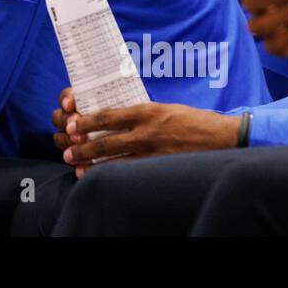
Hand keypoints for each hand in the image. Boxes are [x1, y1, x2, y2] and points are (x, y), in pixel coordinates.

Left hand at [58, 101, 241, 175]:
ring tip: (76, 165)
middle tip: (67, 150)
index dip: (86, 121)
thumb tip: (117, 117)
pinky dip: (111, 175)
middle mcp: (147, 131)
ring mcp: (153, 151)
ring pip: (114, 160)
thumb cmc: (192, 121)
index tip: (72, 123)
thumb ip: (141, 114)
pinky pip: (130, 172)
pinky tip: (98, 177)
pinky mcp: (160, 165)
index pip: (108, 115)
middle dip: (82, 147)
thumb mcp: (164, 109)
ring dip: (92, 163)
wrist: (221, 137)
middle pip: (106, 140)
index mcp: (147, 110)